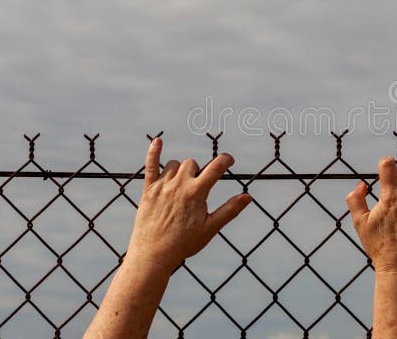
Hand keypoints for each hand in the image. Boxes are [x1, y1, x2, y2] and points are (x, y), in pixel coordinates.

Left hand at [126, 137, 251, 272]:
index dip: (226, 159)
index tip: (229, 160)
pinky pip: (150, 165)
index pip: (216, 166)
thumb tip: (248, 197)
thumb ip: (229, 210)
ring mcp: (162, 186)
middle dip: (198, 172)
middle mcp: (179, 185)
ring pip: (174, 164)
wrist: (152, 255)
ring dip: (180, 170)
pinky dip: (154, 152)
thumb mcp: (210, 228)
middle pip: (192, 163)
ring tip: (181, 187)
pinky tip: (158, 141)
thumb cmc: (184, 244)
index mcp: (196, 193)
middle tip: (198, 189)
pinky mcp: (148, 190)